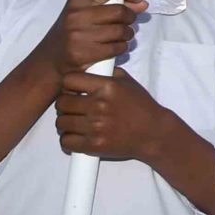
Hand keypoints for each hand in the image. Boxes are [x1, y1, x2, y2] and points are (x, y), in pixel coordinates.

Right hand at [33, 0, 145, 74]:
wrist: (50, 61)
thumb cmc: (71, 33)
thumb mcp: (83, 13)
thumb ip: (111, 5)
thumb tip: (142, 3)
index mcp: (76, 2)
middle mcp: (76, 16)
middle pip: (119, 11)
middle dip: (130, 16)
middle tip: (129, 21)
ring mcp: (78, 35)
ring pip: (120, 31)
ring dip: (128, 33)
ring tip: (123, 35)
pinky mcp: (83, 54)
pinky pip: (116, 48)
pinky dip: (122, 47)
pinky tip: (117, 47)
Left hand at [54, 65, 175, 161]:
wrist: (154, 133)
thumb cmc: (141, 106)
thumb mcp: (128, 82)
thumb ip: (107, 73)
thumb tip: (88, 69)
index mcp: (107, 87)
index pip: (69, 80)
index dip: (68, 85)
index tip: (72, 90)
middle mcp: (99, 105)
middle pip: (61, 103)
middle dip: (64, 105)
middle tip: (71, 108)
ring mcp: (95, 127)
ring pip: (61, 123)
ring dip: (64, 123)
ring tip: (73, 122)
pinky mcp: (94, 145)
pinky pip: (66, 142)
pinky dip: (67, 140)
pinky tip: (75, 136)